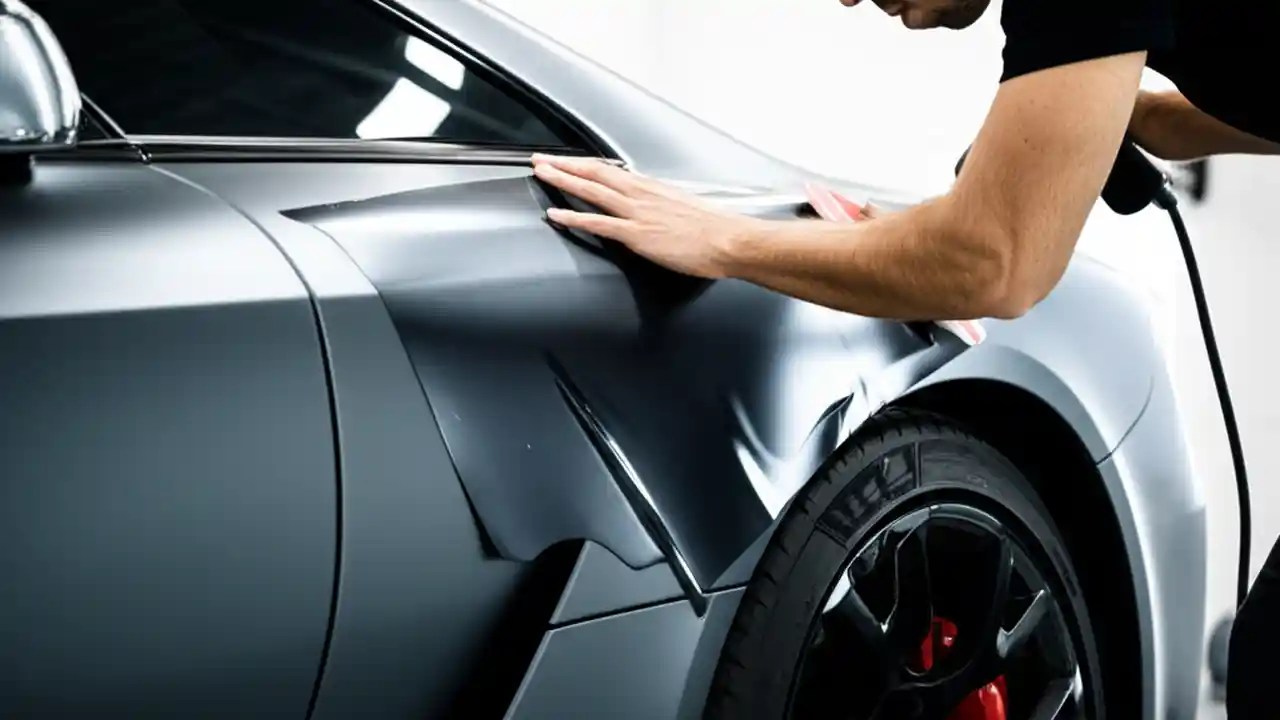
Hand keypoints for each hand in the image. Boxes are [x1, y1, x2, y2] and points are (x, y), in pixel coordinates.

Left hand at [531, 154, 758, 278]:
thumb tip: (650, 207)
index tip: (564, 160)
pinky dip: (574, 218)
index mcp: (652, 187)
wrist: (730, 241)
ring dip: (563, 180)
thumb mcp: (683, 207)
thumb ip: (660, 205)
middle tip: (539, 159)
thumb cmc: (713, 229)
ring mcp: (637, 213)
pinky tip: (556, 215)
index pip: (609, 170)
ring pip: (592, 191)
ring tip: (541, 174)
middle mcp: (641, 194)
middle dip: (564, 165)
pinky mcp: (638, 234)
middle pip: (594, 172)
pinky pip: (599, 223)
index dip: (583, 164)